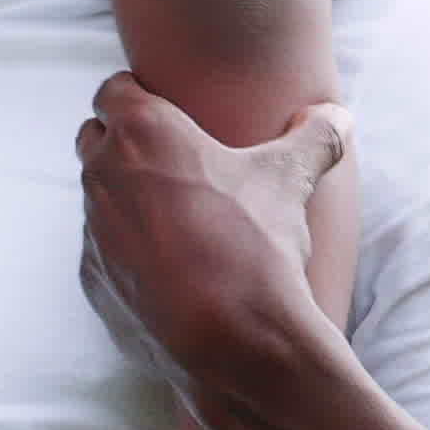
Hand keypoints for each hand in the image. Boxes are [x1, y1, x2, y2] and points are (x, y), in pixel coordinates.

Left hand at [78, 73, 351, 388]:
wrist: (233, 339)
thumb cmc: (256, 243)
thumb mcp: (291, 179)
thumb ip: (315, 137)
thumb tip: (337, 115)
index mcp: (141, 132)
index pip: (113, 90)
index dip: (137, 97)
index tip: (166, 113)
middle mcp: (103, 174)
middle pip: (93, 138)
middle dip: (122, 144)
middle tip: (172, 162)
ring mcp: (92, 230)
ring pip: (98, 199)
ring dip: (124, 201)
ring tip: (175, 221)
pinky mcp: (92, 281)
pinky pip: (101, 255)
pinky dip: (125, 256)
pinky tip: (168, 272)